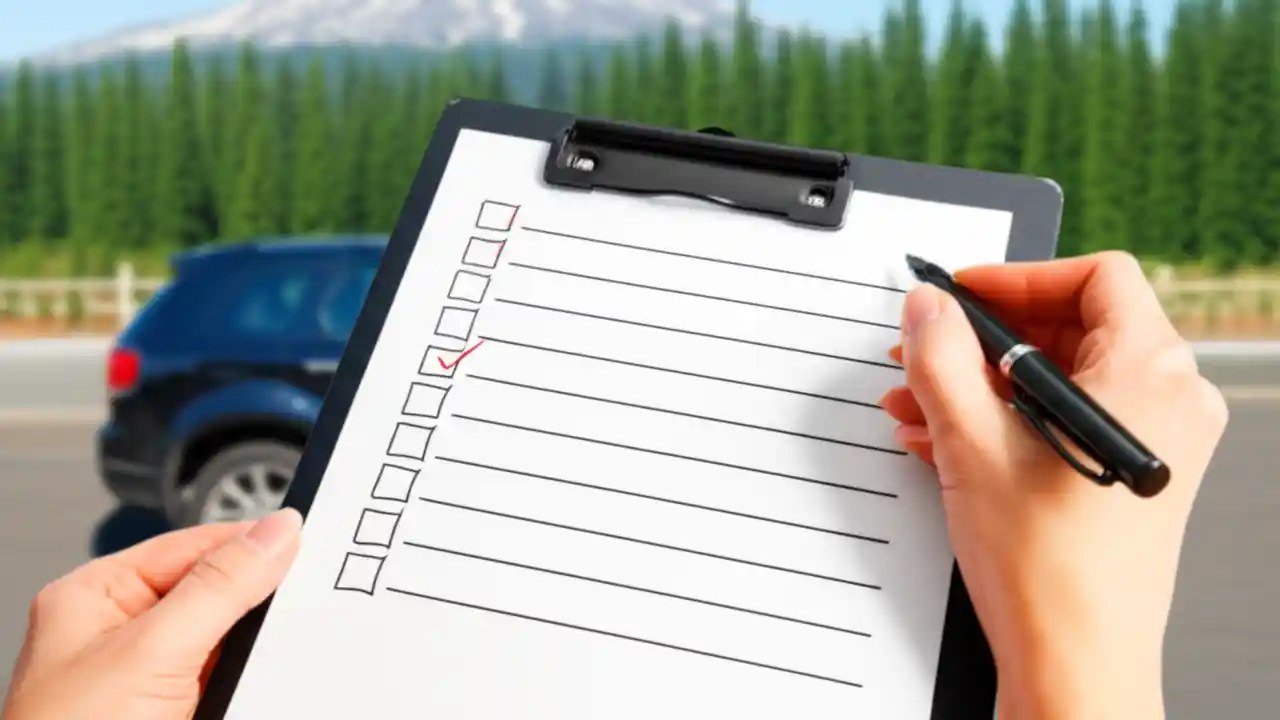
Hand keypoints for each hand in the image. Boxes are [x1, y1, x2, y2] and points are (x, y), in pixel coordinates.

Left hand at [2, 509, 301, 719]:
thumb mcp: (153, 651)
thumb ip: (219, 585)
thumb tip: (276, 532)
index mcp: (96, 598)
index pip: (191, 546)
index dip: (249, 542)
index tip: (307, 542)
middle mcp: (120, 635)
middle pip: (216, 591)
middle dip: (260, 599)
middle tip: (306, 598)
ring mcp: (150, 680)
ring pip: (230, 641)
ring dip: (260, 647)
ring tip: (284, 648)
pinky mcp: (180, 713)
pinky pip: (234, 682)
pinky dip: (257, 681)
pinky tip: (271, 680)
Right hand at [881, 253, 1227, 718]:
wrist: (1075, 662)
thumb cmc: (1051, 572)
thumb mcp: (972, 443)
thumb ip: (941, 357)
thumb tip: (928, 308)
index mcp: (1152, 376)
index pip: (1095, 276)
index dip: (1018, 276)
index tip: (962, 295)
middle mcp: (1168, 401)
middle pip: (1073, 325)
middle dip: (984, 339)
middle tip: (926, 348)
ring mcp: (1152, 440)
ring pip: (1060, 376)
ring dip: (980, 383)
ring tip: (917, 402)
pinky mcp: (1127, 472)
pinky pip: (1063, 418)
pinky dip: (1004, 419)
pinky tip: (942, 438)